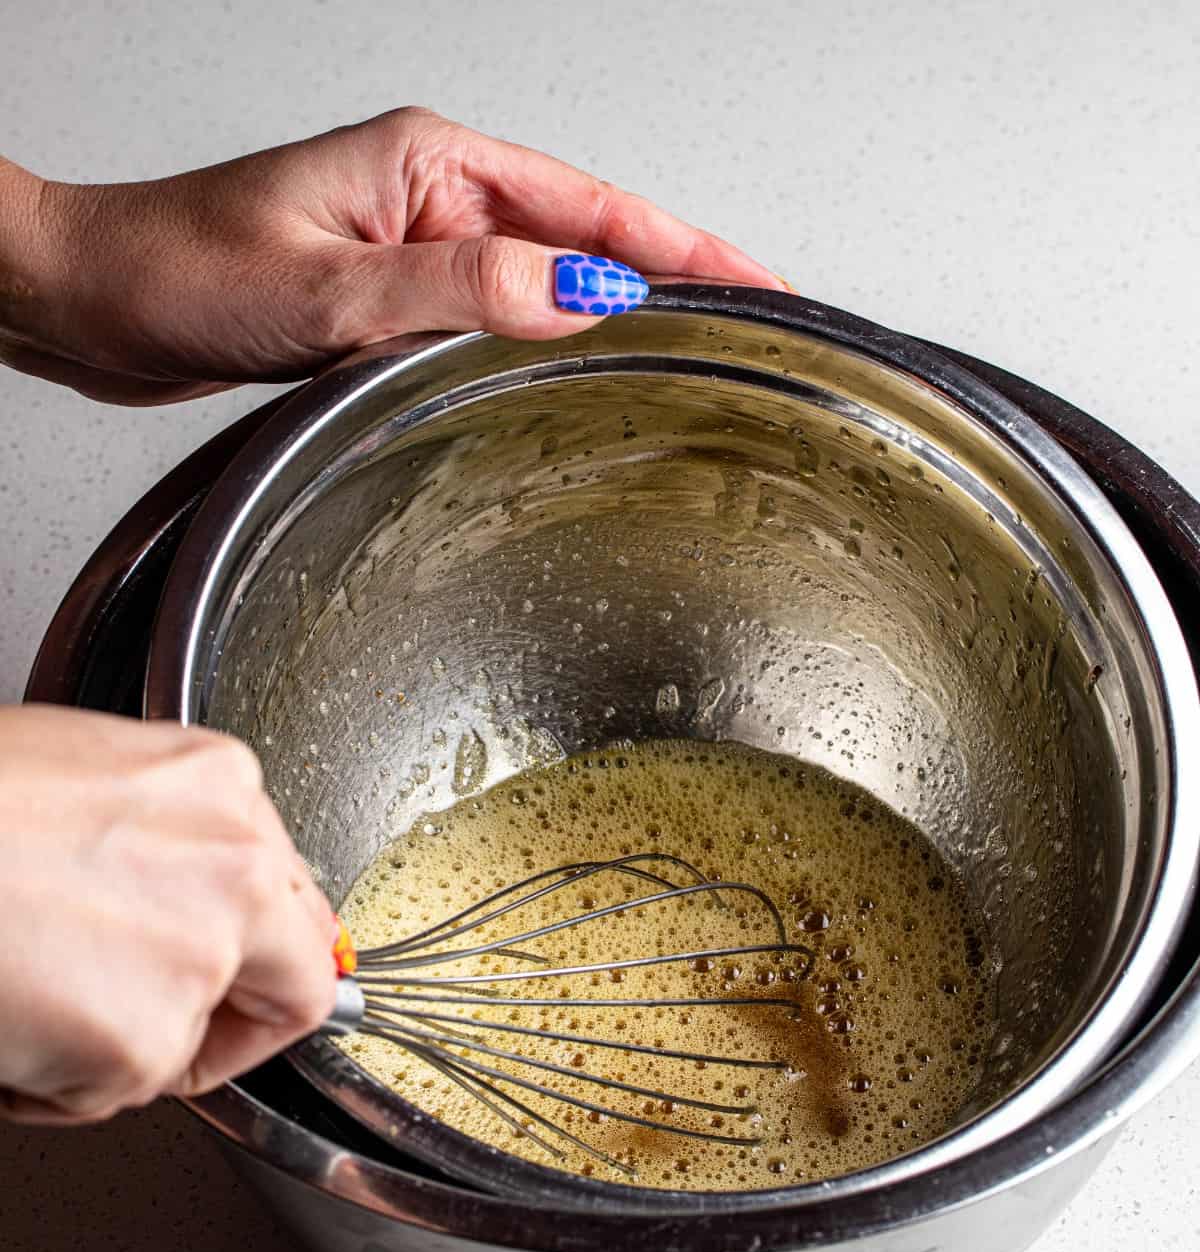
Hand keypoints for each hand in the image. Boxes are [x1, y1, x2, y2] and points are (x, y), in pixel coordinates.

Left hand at [0, 107, 784, 404]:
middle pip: (583, 241)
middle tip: (745, 331)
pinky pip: (492, 323)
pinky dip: (540, 349)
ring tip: (683, 360)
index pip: (589, 205)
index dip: (682, 248)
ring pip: (540, 287)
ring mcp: (413, 254)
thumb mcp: (328, 287)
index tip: (755, 281)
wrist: (92, 301)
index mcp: (429, 164)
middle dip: (666, 285)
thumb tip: (575, 297)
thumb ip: (457, 292)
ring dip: (607, 321)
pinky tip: (570, 380)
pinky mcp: (391, 304)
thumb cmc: (177, 269)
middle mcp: (430, 202)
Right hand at [0, 706, 337, 1123]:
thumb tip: (173, 901)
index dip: (256, 949)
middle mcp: (235, 864)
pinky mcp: (142, 1038)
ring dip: (110, 1043)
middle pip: (299, 978)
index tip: (241, 979)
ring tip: (20, 990)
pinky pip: (113, 1091)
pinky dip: (54, 1082)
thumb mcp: (81, 782)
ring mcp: (199, 954)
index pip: (291, 896)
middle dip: (236, 1019)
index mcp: (220, 788)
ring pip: (185, 1041)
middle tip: (160, 1026)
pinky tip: (3, 1020)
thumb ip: (159, 842)